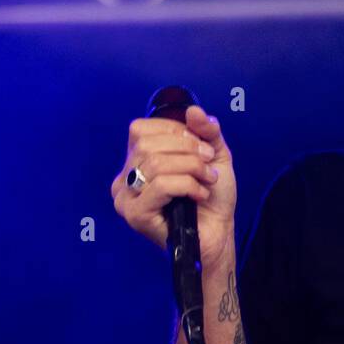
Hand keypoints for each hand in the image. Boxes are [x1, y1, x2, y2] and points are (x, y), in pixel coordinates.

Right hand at [111, 105, 236, 267]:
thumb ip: (206, 131)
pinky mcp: (135, 214)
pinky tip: (199, 195)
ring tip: (208, 180)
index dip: (175, 131)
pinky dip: (187, 185)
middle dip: (187, 150)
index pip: (141, 129)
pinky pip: (160, 185)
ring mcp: (125, 197)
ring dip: (192, 168)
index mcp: (136, 161)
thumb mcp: (214, 155)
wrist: (219, 233)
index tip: (202, 147)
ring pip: (156, 163)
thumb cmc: (212, 198)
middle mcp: (124, 178)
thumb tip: (193, 110)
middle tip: (208, 165)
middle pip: (148, 145)